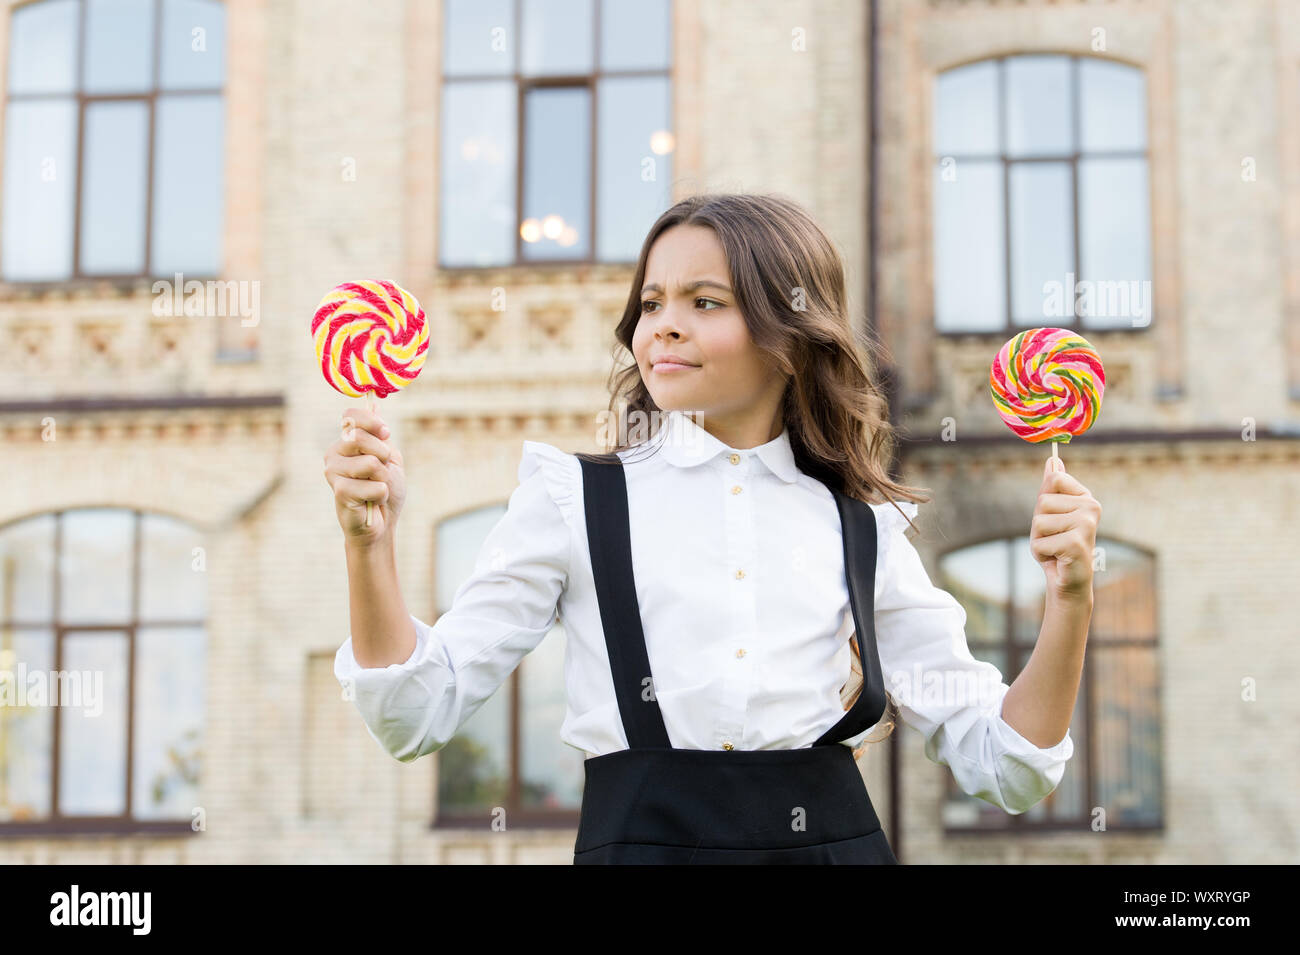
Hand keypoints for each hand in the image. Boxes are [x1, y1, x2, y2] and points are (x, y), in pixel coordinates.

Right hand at [323, 407, 405, 545]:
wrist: (382, 523)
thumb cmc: (385, 490)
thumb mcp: (389, 458)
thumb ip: (381, 436)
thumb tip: (375, 405)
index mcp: (345, 442)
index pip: (350, 416)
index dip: (371, 422)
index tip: (386, 434)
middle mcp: (334, 454)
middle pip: (359, 437)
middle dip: (382, 454)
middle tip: (383, 469)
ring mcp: (333, 473)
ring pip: (370, 463)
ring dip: (384, 478)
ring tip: (377, 488)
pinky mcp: (340, 492)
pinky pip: (374, 486)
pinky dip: (381, 494)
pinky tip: (372, 501)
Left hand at [1030, 455, 1100, 602]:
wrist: (1068, 580)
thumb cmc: (1057, 545)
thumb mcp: (1050, 513)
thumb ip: (1051, 487)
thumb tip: (1053, 459)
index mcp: (1086, 497)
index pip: (1054, 479)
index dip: (1044, 502)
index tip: (1055, 516)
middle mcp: (1091, 508)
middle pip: (1042, 501)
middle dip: (1038, 524)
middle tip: (1053, 538)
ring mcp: (1086, 525)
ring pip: (1039, 522)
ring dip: (1039, 540)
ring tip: (1055, 548)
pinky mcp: (1076, 543)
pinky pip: (1039, 543)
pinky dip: (1041, 554)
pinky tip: (1057, 559)